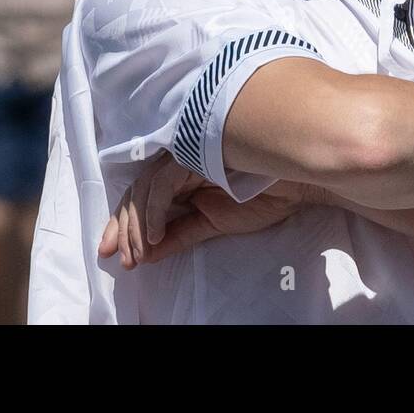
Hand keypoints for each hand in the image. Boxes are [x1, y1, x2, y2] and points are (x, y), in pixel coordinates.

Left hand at [97, 151, 313, 268]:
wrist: (297, 183)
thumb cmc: (263, 196)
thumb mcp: (213, 224)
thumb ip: (180, 235)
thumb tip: (148, 255)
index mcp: (184, 174)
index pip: (143, 196)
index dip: (125, 225)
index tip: (116, 256)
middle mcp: (181, 160)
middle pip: (137, 190)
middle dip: (123, 228)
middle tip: (121, 260)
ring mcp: (188, 153)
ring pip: (145, 186)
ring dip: (137, 225)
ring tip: (139, 255)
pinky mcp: (196, 152)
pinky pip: (163, 182)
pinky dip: (155, 210)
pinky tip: (156, 236)